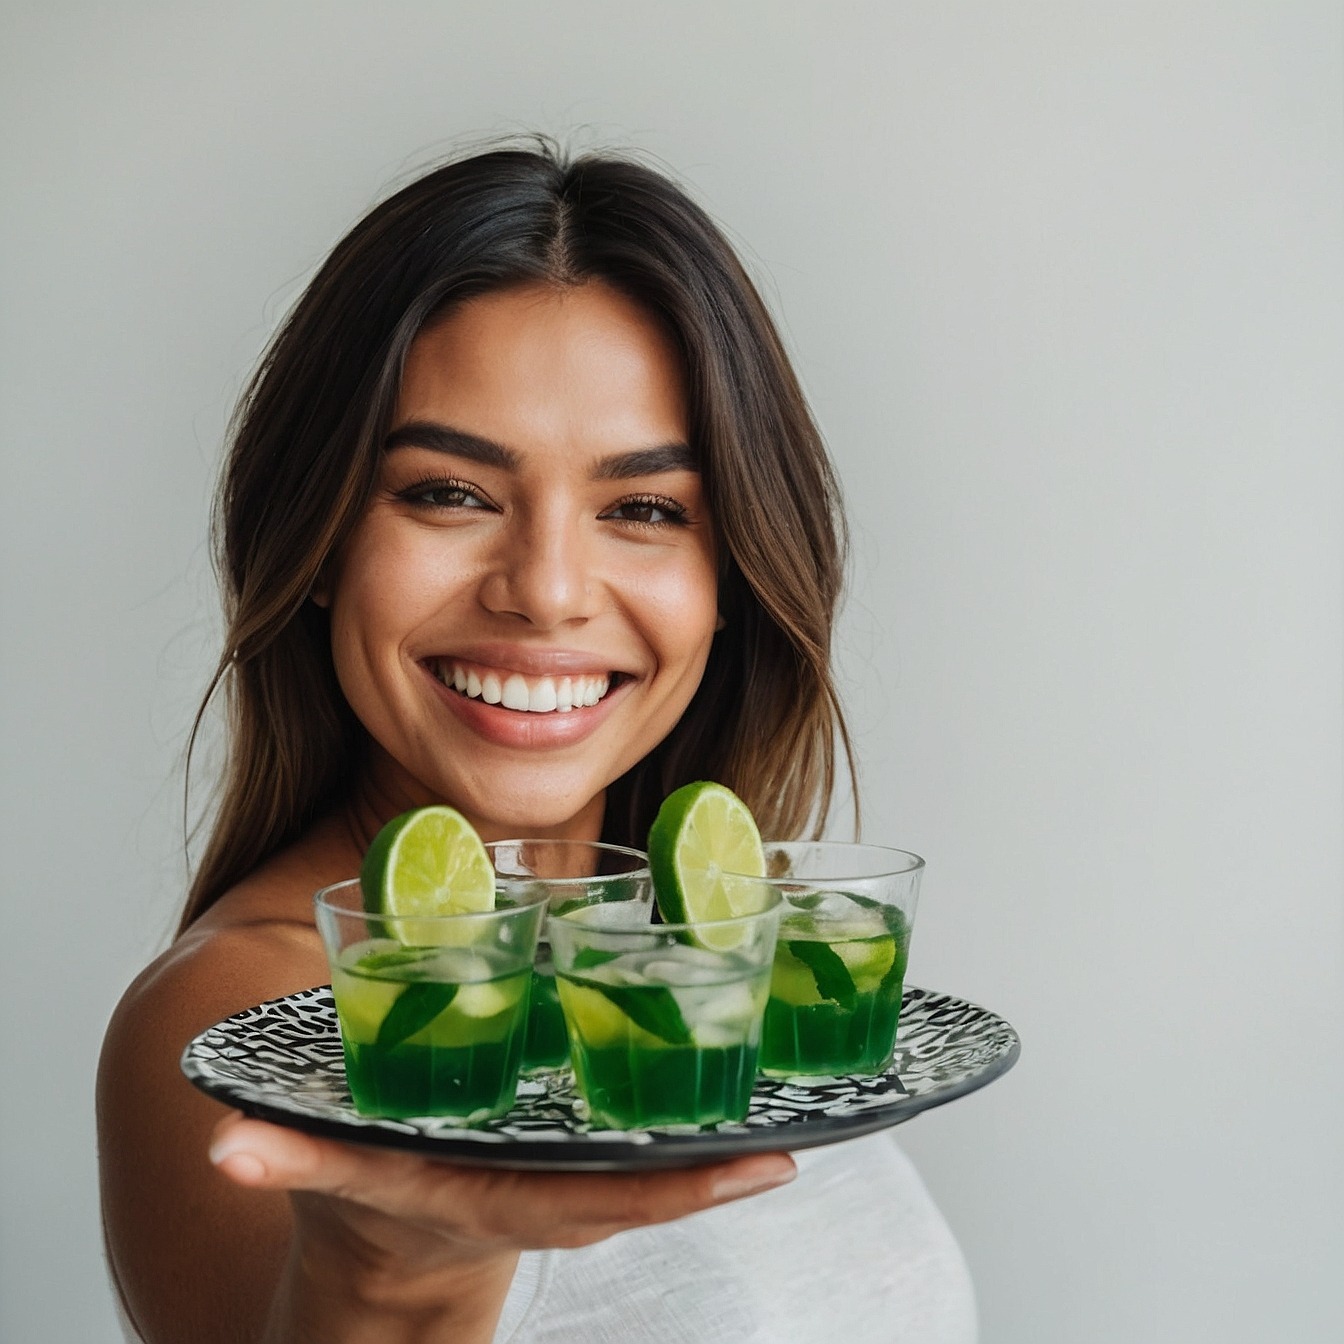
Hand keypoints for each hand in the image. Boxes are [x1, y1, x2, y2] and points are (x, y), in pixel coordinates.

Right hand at [210, 1112, 795, 1339]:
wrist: (387, 1248)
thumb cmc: (367, 1197)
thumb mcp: (331, 1175)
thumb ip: (282, 1159)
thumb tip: (226, 1150)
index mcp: (509, 1198)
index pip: (610, 1200)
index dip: (687, 1188)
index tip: (766, 1165)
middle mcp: (560, 1198)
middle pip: (658, 1188)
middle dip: (724, 1167)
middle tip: (797, 1126)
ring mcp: (577, 1185)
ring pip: (662, 1166)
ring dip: (721, 1138)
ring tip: (789, 1078)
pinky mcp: (581, 1161)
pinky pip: (648, 1146)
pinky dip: (695, 1123)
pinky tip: (737, 1064)